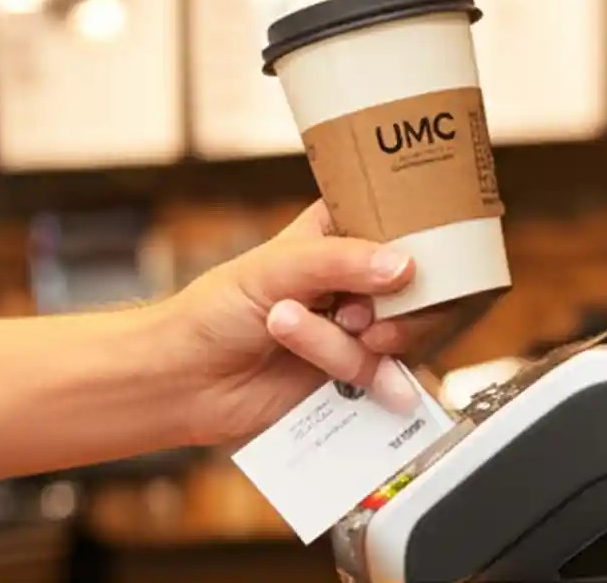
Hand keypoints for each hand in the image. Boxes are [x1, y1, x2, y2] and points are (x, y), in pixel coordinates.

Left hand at [165, 201, 487, 446]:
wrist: (185, 382)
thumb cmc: (212, 312)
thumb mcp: (269, 270)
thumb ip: (337, 263)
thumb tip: (403, 267)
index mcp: (336, 233)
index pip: (401, 221)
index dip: (417, 239)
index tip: (408, 262)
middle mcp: (356, 277)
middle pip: (421, 284)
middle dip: (395, 306)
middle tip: (353, 317)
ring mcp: (358, 327)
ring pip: (402, 333)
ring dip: (349, 345)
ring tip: (293, 338)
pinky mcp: (355, 373)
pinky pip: (391, 377)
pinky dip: (378, 382)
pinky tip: (358, 385)